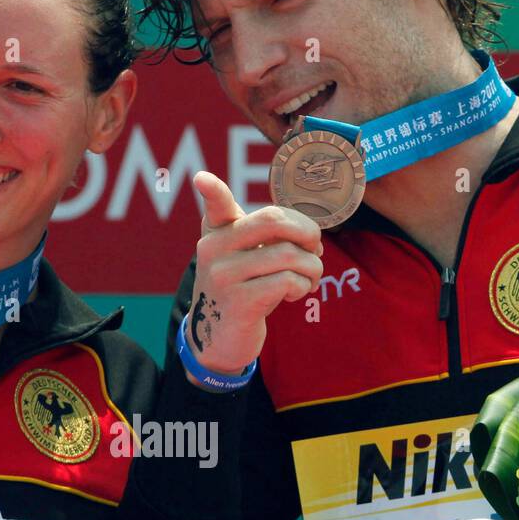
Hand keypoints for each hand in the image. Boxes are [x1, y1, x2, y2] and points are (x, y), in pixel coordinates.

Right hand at [184, 172, 322, 377]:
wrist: (221, 340)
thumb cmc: (244, 290)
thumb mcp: (245, 259)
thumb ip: (266, 237)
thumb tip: (310, 232)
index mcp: (217, 233)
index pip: (216, 206)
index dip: (212, 190)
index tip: (201, 179)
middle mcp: (214, 250)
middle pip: (273, 220)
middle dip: (308, 232)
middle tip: (316, 249)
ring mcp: (224, 277)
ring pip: (288, 255)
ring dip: (313, 267)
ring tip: (310, 278)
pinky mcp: (239, 302)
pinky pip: (287, 281)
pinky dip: (303, 286)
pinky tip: (296, 294)